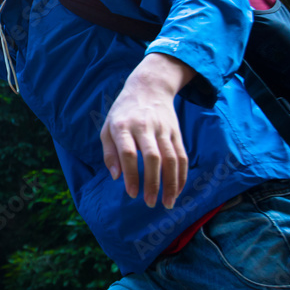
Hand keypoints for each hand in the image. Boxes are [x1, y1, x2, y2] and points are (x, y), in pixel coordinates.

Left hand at [99, 53, 194, 208]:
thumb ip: (109, 153)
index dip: (131, 175)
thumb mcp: (107, 127)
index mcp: (123, 126)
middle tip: (149, 203)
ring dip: (171, 183)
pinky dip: (182, 174)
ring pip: (171, 158)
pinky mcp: (176, 132)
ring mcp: (163, 129)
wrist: (149, 87)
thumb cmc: (123, 112)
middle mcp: (144, 127)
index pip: (129, 153)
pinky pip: (182, 156)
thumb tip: (116, 177)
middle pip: (152, 157)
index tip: (132, 194)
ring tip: (168, 202)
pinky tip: (178, 189)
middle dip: (153, 183)